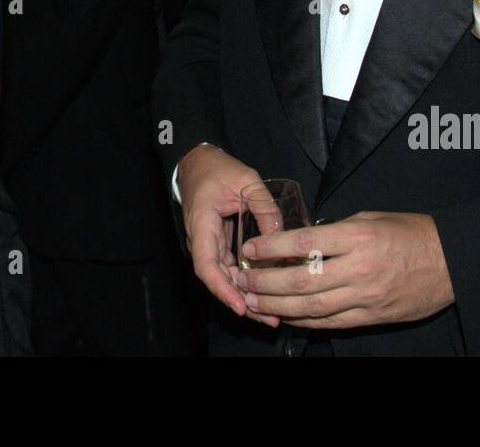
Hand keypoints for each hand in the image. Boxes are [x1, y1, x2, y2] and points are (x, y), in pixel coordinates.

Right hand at [176, 145, 272, 325]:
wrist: (198, 162)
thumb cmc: (217, 169)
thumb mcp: (245, 180)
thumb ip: (263, 205)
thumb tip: (281, 234)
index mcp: (202, 225)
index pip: (206, 266)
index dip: (223, 289)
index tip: (242, 305)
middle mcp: (202, 241)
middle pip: (217, 279)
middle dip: (242, 301)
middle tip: (269, 318)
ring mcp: (210, 245)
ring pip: (225, 277)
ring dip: (245, 295)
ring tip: (271, 314)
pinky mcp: (219, 245)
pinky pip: (230, 268)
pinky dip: (245, 282)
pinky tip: (264, 292)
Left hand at [235, 211, 454, 329]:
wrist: (450, 262)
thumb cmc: (410, 232)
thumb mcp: (371, 218)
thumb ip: (336, 230)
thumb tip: (302, 241)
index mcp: (358, 236)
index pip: (304, 243)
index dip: (272, 247)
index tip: (250, 248)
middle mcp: (359, 268)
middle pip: (301, 281)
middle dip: (265, 282)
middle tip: (241, 278)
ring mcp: (365, 296)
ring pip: (311, 307)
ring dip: (277, 306)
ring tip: (252, 300)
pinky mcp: (371, 316)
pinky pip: (330, 322)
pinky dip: (303, 321)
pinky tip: (283, 316)